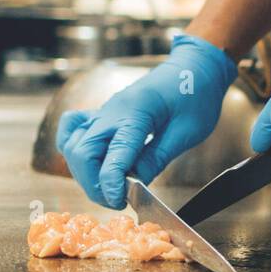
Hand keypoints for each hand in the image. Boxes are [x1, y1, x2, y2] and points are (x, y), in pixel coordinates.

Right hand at [58, 34, 235, 206]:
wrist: (195, 68)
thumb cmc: (196, 95)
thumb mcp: (187, 131)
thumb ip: (157, 157)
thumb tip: (134, 183)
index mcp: (137, 112)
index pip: (113, 154)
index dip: (111, 184)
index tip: (119, 203)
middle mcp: (112, 110)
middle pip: (82, 152)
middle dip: (93, 184)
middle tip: (116, 200)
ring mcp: (104, 110)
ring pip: (74, 145)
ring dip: (84, 173)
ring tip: (109, 188)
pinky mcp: (103, 113)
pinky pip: (74, 129)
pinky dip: (75, 150)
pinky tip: (92, 164)